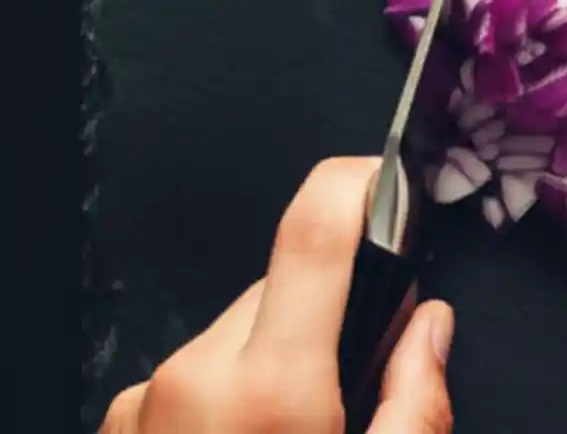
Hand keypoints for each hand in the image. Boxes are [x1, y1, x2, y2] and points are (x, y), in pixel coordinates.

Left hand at [101, 158, 453, 433]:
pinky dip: (225, 394)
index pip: (312, 234)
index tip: (381, 175)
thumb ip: (417, 404)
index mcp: (272, 390)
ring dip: (273, 359)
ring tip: (289, 431)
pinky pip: (191, 374)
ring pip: (234, 334)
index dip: (353, 184)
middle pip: (279, 290)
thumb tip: (429, 328)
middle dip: (324, 313)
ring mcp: (146, 400)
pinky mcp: (121, 420)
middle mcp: (195, 378)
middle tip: (350, 381)